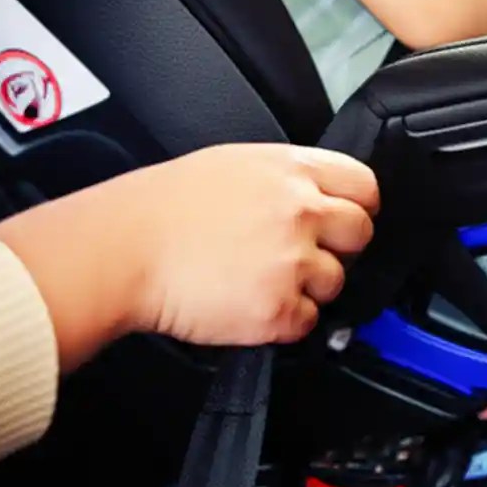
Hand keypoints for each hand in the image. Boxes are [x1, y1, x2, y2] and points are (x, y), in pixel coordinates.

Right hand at [0, 144, 378, 370]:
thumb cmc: (160, 209)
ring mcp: (292, 261)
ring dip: (308, 286)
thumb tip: (316, 195)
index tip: (343, 220)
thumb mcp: (232, 165)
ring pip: (335, 282)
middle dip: (339, 248)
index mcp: (290, 170)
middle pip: (361, 233)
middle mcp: (300, 211)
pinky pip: (307, 322)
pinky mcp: (278, 308)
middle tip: (301, 254)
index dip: (357, 206)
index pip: (365, 185)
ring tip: (260, 279)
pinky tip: (249, 303)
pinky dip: (284, 320)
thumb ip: (284, 179)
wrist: (122, 251)